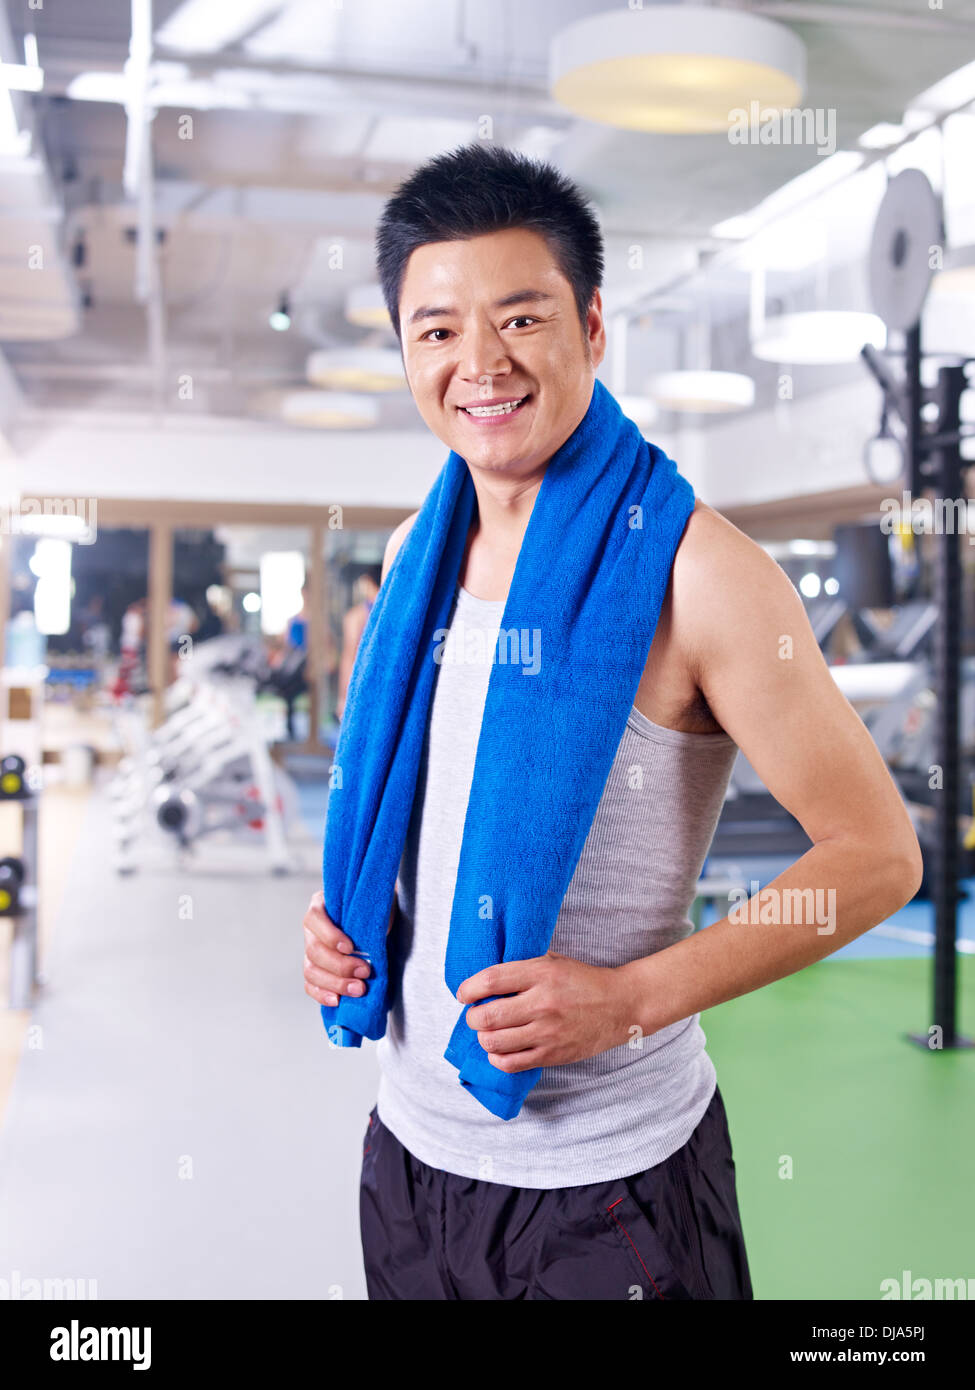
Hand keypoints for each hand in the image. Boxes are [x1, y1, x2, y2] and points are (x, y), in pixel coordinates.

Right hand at [303, 889, 370, 1006]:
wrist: (380, 920)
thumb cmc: (376, 909)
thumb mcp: (376, 904)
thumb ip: (372, 914)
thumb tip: (375, 936)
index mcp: (321, 905)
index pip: (315, 918)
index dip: (330, 935)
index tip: (351, 947)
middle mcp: (312, 929)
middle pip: (313, 950)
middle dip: (340, 966)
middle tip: (365, 972)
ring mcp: (311, 950)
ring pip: (311, 971)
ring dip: (335, 983)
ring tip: (358, 989)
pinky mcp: (316, 969)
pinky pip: (311, 985)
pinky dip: (323, 994)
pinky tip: (338, 1000)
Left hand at [456, 950, 637, 1071]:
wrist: (620, 1005)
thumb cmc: (583, 981)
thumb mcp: (554, 962)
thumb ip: (522, 968)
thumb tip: (486, 978)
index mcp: (541, 974)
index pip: (491, 980)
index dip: (468, 988)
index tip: (463, 994)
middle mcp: (542, 1003)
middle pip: (487, 1016)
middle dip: (472, 1017)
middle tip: (474, 1015)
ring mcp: (547, 1032)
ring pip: (494, 1042)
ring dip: (483, 1038)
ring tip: (488, 1031)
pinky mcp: (552, 1054)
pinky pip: (511, 1063)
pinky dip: (497, 1057)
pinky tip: (500, 1048)